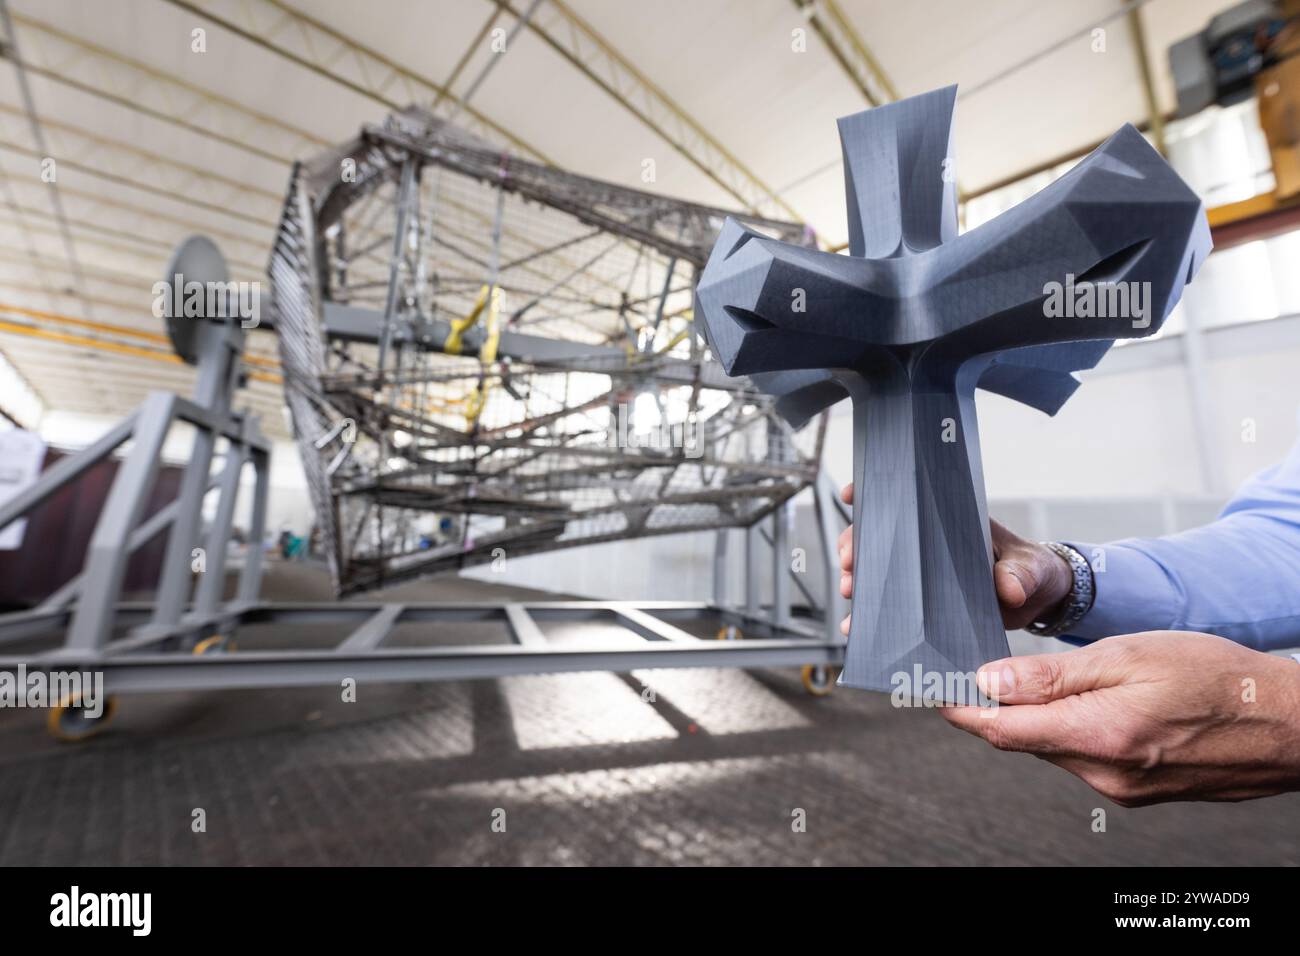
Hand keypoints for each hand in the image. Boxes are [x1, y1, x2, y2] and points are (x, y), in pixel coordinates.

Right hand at [837, 482, 1072, 634]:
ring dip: (858, 580)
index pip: (908, 501)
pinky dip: (872, 616)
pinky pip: (892, 608)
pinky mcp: (925, 606)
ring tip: (850, 591)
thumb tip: (1008, 590)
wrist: (1039, 603)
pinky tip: (857, 626)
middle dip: (856, 546)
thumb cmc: (1034, 570)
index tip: (852, 496)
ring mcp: (924, 577)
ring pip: (879, 572)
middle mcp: (930, 548)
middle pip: (881, 537)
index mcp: (952, 524)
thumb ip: (1020, 575)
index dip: (875, 494)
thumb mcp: (1032, 568)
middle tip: (850, 563)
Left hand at [944, 631, 1299, 804]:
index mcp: (1098, 736)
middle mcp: (1104, 774)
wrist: (1287, 723)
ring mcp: (1122, 788)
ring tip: (1047, 679)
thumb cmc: (1218, 678)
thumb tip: (990, 682)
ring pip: (1054, 748)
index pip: (1002, 731)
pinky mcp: (1137, 791)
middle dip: (1000, 707)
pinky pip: (1084, 757)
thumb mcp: (1128, 655)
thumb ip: (1053, 675)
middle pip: (1024, 740)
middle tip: (977, 669)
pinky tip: (1091, 702)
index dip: (962, 710)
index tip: (934, 692)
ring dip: (1040, 717)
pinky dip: (1072, 729)